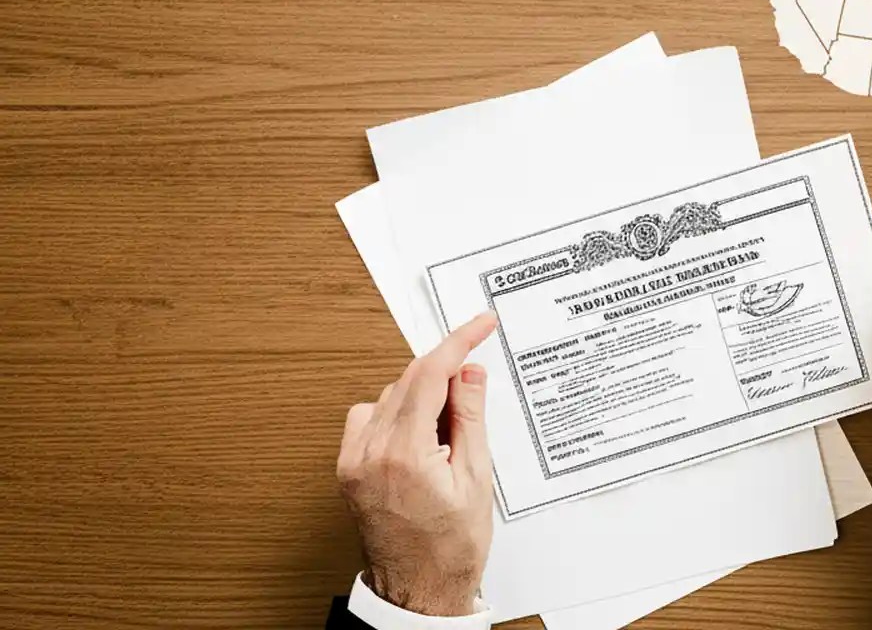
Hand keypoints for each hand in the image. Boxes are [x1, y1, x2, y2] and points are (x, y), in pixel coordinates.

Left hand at [336, 312, 498, 615]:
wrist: (420, 590)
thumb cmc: (449, 548)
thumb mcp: (476, 478)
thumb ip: (470, 417)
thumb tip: (470, 373)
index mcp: (404, 453)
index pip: (430, 374)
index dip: (458, 342)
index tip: (479, 325)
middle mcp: (369, 453)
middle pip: (407, 381)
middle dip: (444, 372)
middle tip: (475, 385)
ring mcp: (353, 462)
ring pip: (388, 397)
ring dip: (420, 397)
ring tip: (449, 436)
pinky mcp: (347, 469)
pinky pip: (368, 419)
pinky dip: (395, 415)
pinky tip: (419, 439)